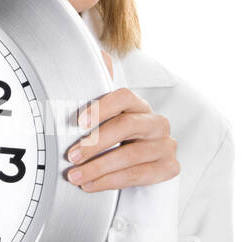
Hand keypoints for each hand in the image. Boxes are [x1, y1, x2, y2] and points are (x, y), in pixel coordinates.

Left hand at [64, 51, 179, 192]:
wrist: (137, 169)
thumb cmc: (118, 141)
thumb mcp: (107, 119)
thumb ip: (101, 91)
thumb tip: (100, 55)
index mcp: (139, 105)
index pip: (124, 96)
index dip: (101, 107)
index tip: (78, 122)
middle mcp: (157, 122)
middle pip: (126, 126)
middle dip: (95, 143)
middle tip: (71, 155)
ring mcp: (166, 145)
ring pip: (131, 155)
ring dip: (99, 167)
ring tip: (75, 176)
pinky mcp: (169, 167)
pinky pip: (138, 175)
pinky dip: (110, 182)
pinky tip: (91, 186)